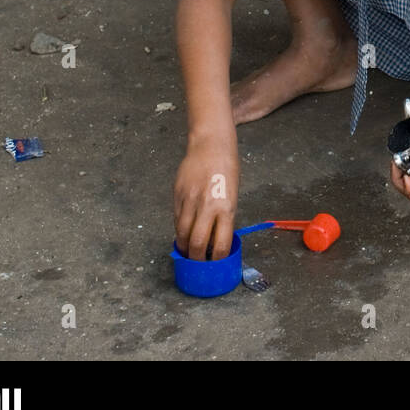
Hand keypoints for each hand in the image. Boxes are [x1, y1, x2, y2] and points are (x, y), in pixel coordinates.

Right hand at [173, 136, 239, 259]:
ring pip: (182, 233)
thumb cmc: (227, 170)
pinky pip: (176, 220)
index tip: (215, 263)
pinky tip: (183, 233)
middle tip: (198, 262)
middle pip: (197, 243)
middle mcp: (207, 206)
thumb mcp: (232, 195)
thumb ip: (223, 217)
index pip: (220, 243)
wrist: (210, 146)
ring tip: (188, 251)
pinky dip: (180, 230)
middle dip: (196, 258)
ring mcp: (189, 201)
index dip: (216, 258)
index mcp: (226, 208)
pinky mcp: (177, 195)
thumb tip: (215, 238)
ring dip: (185, 246)